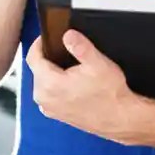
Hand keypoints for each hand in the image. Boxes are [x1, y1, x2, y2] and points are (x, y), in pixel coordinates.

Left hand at [26, 29, 144, 143]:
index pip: (32, 57)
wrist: (122, 119)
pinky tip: (73, 85)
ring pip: (43, 82)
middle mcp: (44, 98)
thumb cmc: (111, 94)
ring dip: (53, 73)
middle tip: (65, 53)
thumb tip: (68, 35)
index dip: (39, 43)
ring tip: (71, 70)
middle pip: (37, 69)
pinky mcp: (57, 115)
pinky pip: (50, 94)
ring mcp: (50, 108)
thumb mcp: (98, 63)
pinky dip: (57, 87)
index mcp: (49, 83)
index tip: (47, 37)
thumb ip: (80, 46)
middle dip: (48, 59)